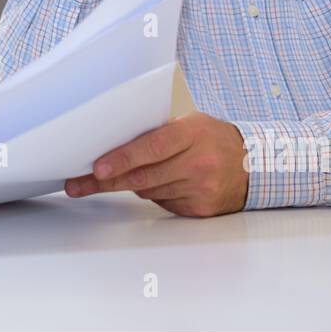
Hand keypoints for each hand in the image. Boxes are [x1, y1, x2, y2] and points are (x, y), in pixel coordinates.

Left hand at [64, 113, 248, 216]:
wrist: (252, 163)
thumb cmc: (211, 138)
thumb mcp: (190, 122)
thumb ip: (157, 130)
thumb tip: (112, 139)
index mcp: (192, 133)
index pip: (152, 147)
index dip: (122, 158)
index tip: (97, 168)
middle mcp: (198, 162)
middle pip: (143, 176)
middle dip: (107, 181)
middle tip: (78, 183)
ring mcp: (201, 188)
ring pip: (148, 191)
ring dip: (129, 184)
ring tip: (113, 176)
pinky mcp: (200, 209)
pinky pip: (162, 203)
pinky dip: (152, 193)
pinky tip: (157, 182)